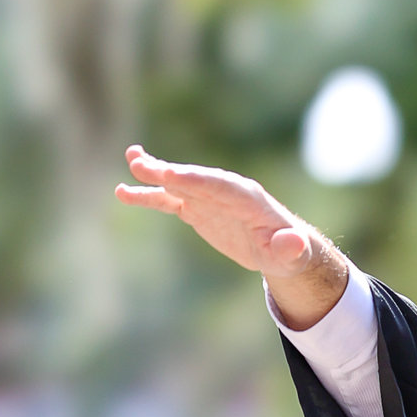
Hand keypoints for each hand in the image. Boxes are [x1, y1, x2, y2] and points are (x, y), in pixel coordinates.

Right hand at [115, 146, 350, 327]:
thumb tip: (293, 243)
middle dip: (169, 172)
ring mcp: (208, 198)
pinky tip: (123, 192)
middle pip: (194, 179)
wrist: (279, 248)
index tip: (171, 175)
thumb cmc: (289, 251)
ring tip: (130, 163)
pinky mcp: (197, 209)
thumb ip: (290, 247)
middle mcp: (225, 191)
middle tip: (139, 163)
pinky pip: (168, 200)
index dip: (197, 181)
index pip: (220, 186)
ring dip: (153, 174)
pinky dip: (148, 196)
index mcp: (249, 198)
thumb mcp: (293, 254)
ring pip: (177, 184)